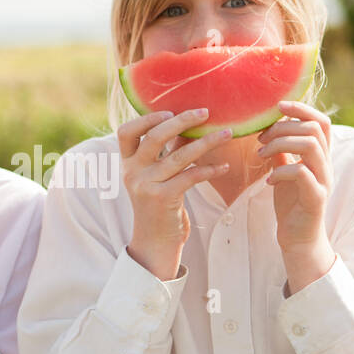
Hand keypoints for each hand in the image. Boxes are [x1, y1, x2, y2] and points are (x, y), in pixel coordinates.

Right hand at [119, 108, 234, 279]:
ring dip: (207, 142)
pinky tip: (224, 167)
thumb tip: (187, 123)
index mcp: (127, 163)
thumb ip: (165, 152)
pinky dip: (210, 170)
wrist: (154, 242)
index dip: (145, 118)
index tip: (169, 111)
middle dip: (182, 120)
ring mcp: (146, 185)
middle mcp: (133, 172)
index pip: (126, 132)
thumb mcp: (156, 177)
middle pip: (155, 137)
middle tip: (205, 112)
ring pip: (179, 155)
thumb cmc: (159, 205)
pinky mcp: (163, 199)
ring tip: (227, 133)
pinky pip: (191, 176)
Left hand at [257, 100, 334, 263]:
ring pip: (311, 146)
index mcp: (320, 155)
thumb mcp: (284, 169)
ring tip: (262, 154)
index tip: (277, 106)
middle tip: (261, 140)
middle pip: (314, 129)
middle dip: (283, 127)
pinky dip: (281, 171)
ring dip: (281, 144)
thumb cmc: (291, 202)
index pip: (321, 121)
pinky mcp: (316, 198)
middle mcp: (326, 165)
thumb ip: (282, 149)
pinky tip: (269, 180)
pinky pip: (302, 173)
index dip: (301, 108)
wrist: (298, 237)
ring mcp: (323, 180)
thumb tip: (270, 127)